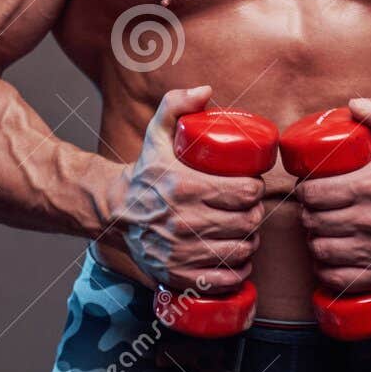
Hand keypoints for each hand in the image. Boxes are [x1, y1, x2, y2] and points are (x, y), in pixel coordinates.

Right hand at [114, 86, 264, 292]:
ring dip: (250, 243)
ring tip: (246, 233)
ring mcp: (179, 251)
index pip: (243, 193)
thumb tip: (206, 90)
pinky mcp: (175, 274)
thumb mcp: (157, 132)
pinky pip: (220, 280)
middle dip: (255, 215)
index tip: (253, 186)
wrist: (114, 210)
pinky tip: (239, 262)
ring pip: (237, 251)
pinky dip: (236, 273)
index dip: (256, 190)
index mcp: (185, 187)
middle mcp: (183, 222)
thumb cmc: (145, 171)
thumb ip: (176, 104)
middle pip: (244, 223)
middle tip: (251, 209)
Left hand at [295, 97, 370, 293]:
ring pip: (322, 250)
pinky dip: (326, 270)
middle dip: (307, 215)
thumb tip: (353, 104)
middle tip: (311, 209)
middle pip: (315, 222)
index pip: (315, 195)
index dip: (303, 191)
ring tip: (318, 229)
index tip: (306, 188)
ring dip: (314, 240)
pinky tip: (327, 257)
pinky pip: (339, 278)